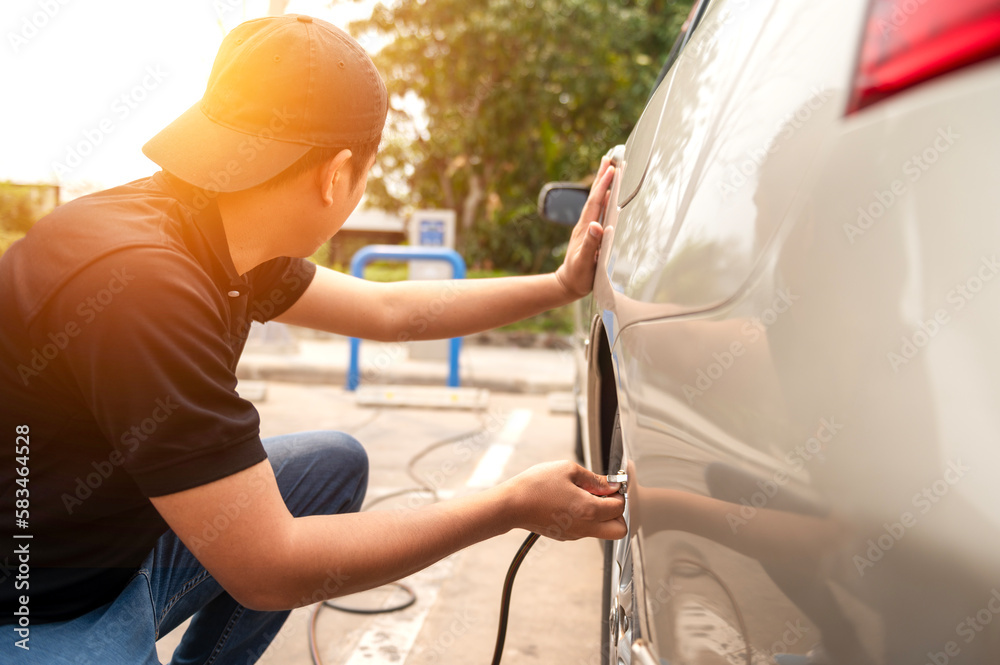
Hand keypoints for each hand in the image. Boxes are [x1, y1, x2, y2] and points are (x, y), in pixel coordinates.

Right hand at [500, 460, 625, 540]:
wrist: (511, 505)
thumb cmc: (536, 486)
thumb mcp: (568, 470)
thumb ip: (594, 479)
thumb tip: (610, 485)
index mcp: (589, 510)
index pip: (620, 507)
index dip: (619, 493)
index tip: (611, 485)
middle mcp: (585, 527)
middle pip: (619, 530)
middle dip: (618, 513)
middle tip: (606, 497)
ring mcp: (574, 535)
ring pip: (602, 531)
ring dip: (601, 516)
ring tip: (584, 496)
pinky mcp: (565, 536)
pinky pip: (585, 531)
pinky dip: (586, 519)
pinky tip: (571, 503)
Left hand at [554, 156, 615, 298]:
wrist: (567, 284)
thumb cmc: (577, 276)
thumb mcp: (584, 261)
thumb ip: (590, 244)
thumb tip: (596, 225)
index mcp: (585, 228)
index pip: (596, 202)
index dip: (604, 185)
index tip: (611, 169)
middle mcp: (586, 224)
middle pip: (595, 196)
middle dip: (602, 177)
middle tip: (609, 158)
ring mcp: (588, 228)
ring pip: (597, 202)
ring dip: (603, 185)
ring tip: (609, 170)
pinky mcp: (590, 233)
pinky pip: (598, 211)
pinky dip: (604, 200)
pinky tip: (608, 196)